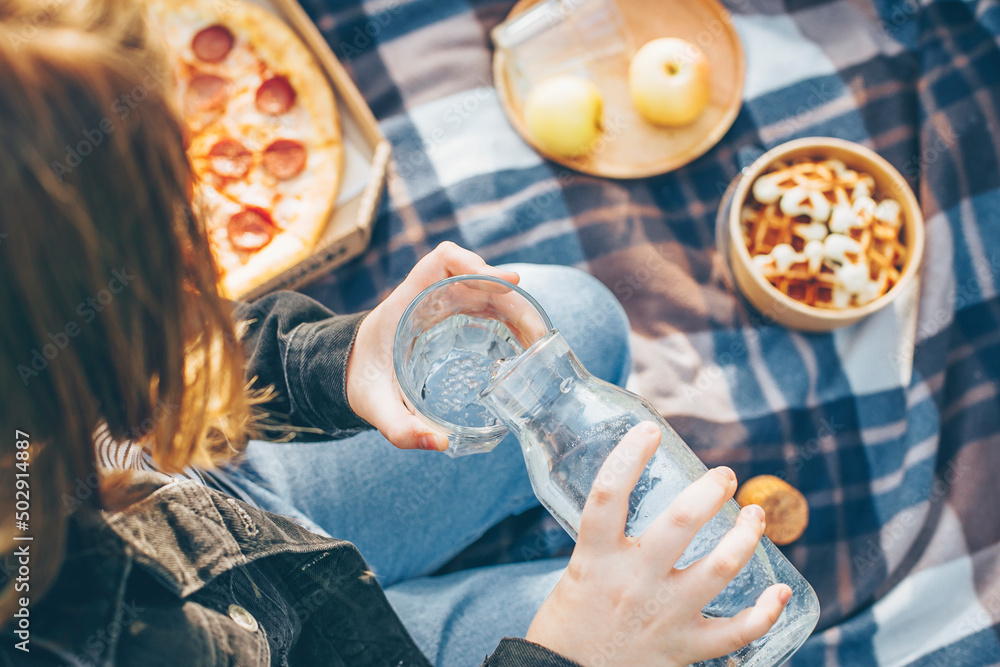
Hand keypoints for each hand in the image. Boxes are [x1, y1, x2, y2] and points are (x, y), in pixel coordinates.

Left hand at [345, 242, 518, 450]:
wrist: (348, 373)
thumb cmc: (358, 381)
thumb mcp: (373, 406)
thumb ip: (400, 428)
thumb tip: (439, 444)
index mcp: (405, 303)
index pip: (442, 261)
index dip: (475, 264)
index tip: (505, 285)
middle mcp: (428, 298)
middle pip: (478, 278)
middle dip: (512, 299)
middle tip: (537, 334)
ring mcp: (442, 307)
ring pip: (487, 294)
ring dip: (517, 311)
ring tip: (539, 342)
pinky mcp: (452, 321)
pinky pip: (485, 310)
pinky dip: (508, 322)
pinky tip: (523, 346)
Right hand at [526, 422, 790, 666]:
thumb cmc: (566, 627)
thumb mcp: (577, 573)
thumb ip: (607, 545)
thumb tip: (632, 511)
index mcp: (596, 559)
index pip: (609, 494)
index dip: (629, 455)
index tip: (649, 431)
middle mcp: (633, 581)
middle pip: (682, 521)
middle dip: (711, 490)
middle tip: (725, 476)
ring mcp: (664, 615)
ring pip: (721, 567)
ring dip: (746, 536)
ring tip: (756, 517)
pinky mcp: (684, 649)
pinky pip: (738, 630)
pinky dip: (766, 611)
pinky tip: (780, 590)